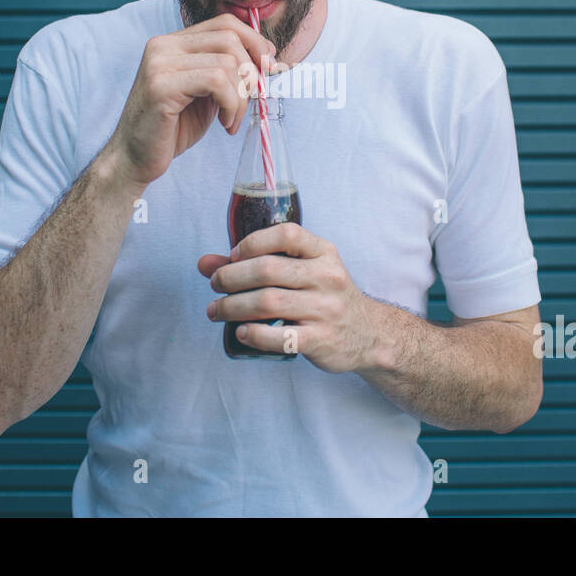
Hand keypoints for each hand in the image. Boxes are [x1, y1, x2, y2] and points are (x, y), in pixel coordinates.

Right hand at [105, 14, 274, 188]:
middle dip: (252, 71)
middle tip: (251, 102)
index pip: (226, 23)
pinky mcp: (161, 87)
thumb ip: (227, 70)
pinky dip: (231, 105)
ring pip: (227, 62)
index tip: (268, 69)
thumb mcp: (206, 92)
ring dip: (242, 97)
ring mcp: (159, 64)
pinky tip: (224, 124)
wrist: (134, 158)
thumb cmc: (172, 128)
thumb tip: (269, 56)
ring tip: (232, 120)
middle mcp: (163, 45)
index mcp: (173, 42)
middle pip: (230, 38)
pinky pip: (217, 82)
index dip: (255, 42)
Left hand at [197, 223, 382, 373]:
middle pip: (268, 270)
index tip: (232, 255)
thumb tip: (206, 264)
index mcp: (324, 253)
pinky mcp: (321, 340)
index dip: (252, 242)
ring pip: (268, 302)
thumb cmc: (325, 297)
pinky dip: (254, 334)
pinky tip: (241, 332)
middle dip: (231, 277)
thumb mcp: (304, 272)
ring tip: (216, 311)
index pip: (287, 234)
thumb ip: (258, 262)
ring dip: (233, 307)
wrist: (369, 335)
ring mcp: (325, 310)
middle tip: (216, 285)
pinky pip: (280, 337)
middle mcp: (327, 277)